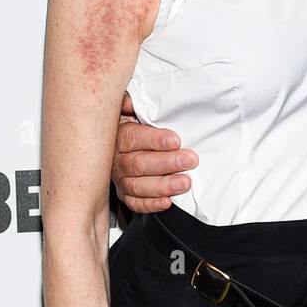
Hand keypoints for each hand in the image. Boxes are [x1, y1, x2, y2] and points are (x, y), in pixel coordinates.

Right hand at [112, 90, 196, 213]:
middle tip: (189, 160)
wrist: (121, 144)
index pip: (134, 138)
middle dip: (167, 163)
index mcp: (119, 136)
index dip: (155, 140)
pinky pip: (135, 203)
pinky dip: (151, 204)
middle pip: (139, 164)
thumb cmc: (133, 125)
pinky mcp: (125, 194)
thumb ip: (132, 103)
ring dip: (163, 185)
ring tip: (184, 182)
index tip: (175, 140)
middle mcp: (117, 159)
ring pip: (138, 185)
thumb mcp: (131, 109)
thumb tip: (129, 101)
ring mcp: (120, 178)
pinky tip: (167, 201)